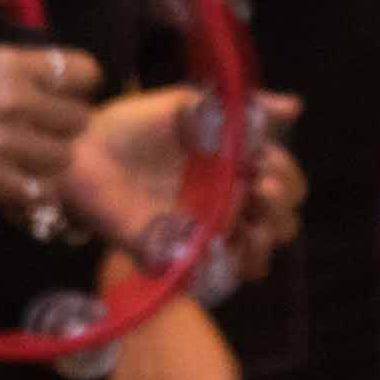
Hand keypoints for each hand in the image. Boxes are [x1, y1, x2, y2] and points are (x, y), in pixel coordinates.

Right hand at [0, 45, 99, 205]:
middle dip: (62, 127)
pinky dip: (25, 192)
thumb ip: (3, 71)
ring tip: (21, 161)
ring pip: (62, 160)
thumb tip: (38, 78)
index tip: (66, 94)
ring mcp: (6, 146)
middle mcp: (15, 102)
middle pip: (78, 120)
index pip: (82, 72)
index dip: (78, 86)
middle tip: (40, 133)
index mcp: (7, 66)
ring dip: (46, 163)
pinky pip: (37, 192)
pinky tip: (5, 184)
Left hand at [59, 85, 303, 261]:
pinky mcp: (180, 255)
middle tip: (261, 186)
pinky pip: (220, 275)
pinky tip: (231, 241)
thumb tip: (296, 105)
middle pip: (282, 220)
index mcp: (234, 169)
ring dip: (267, 239)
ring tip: (253, 219)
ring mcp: (206, 232)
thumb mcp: (188, 105)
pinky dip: (235, 263)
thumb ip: (238, 108)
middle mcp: (227, 204)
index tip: (266, 161)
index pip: (285, 182)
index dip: (287, 174)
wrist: (83, 150)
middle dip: (282, 205)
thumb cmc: (133, 125)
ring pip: (259, 253)